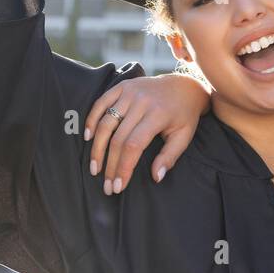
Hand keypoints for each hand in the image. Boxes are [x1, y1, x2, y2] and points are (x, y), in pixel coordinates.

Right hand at [84, 73, 210, 193]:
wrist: (185, 86)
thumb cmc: (184, 115)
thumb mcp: (184, 136)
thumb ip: (170, 157)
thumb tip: (155, 177)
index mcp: (158, 114)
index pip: (134, 145)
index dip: (123, 167)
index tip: (118, 186)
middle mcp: (141, 101)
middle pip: (117, 138)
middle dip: (109, 165)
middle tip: (106, 186)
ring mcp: (130, 91)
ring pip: (106, 123)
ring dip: (97, 147)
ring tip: (94, 168)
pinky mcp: (122, 86)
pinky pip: (101, 103)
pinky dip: (91, 120)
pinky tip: (88, 138)